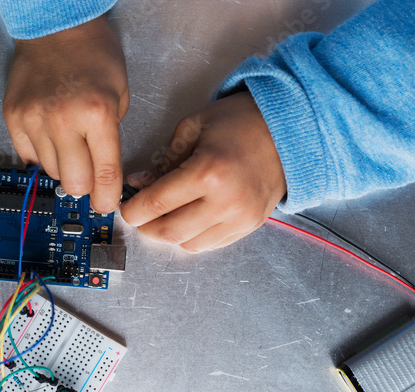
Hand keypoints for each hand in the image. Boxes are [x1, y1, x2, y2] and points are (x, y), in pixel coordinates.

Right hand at [3, 15, 128, 213]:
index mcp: (98, 114)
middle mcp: (64, 120)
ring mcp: (35, 120)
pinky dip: (41, 154)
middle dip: (85, 185)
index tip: (107, 207)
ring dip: (63, 166)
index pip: (105, 175)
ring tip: (69, 141)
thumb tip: (103, 178)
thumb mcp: (120, 95)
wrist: (55, 26)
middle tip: (89, 174)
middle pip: (74, 184)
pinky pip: (29, 157)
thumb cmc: (92, 55)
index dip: (107, 199)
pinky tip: (50, 135)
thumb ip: (111, 138)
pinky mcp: (14, 119)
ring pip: (51, 173)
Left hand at [118, 92, 286, 251]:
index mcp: (207, 172)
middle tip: (140, 214)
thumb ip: (163, 160)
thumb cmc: (241, 122)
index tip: (126, 207)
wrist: (288, 130)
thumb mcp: (193, 128)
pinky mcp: (249, 226)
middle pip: (169, 232)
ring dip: (170, 233)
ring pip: (188, 244)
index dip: (132, 210)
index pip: (156, 205)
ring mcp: (240, 218)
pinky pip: (210, 244)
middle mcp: (225, 201)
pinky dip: (193, 236)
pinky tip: (190, 217)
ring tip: (166, 214)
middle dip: (147, 226)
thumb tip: (140, 184)